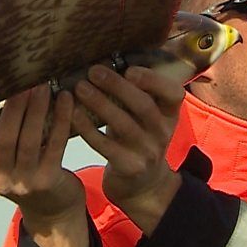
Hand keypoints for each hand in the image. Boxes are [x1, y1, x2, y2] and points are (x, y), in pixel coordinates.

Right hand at [0, 85, 88, 246]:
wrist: (50, 208)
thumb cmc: (20, 172)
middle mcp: (1, 181)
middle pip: (5, 141)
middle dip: (14, 109)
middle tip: (23, 83)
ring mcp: (26, 182)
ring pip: (30, 140)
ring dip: (37, 109)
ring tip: (43, 86)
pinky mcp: (50, 179)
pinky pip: (55, 144)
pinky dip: (61, 119)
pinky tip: (65, 100)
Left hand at [72, 65, 184, 234]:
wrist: (143, 186)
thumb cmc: (139, 139)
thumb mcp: (147, 118)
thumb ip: (138, 95)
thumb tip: (108, 60)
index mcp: (169, 114)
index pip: (173, 94)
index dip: (153, 80)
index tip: (129, 69)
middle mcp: (163, 132)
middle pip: (143, 106)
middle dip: (117, 86)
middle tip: (93, 71)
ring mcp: (148, 152)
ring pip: (123, 124)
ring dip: (99, 103)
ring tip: (79, 88)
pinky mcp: (129, 167)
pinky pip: (106, 146)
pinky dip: (88, 129)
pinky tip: (73, 115)